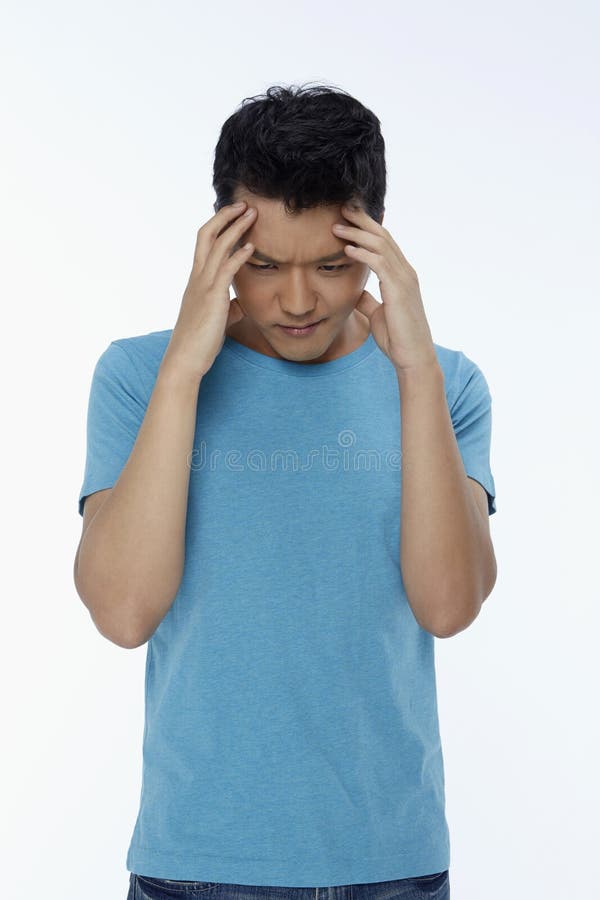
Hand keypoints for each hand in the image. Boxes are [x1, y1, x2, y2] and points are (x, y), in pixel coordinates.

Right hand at [160, 201, 256, 381]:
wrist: (185, 359)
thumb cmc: (200, 343)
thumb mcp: (216, 321)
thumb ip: (228, 309)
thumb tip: (239, 305)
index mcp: (197, 280)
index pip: (205, 243)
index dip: (218, 226)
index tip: (235, 215)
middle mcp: (197, 277)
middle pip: (207, 235)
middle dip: (226, 216)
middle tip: (244, 204)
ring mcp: (203, 286)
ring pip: (218, 247)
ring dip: (236, 228)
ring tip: (252, 214)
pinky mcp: (212, 298)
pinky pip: (226, 270)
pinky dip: (239, 256)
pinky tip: (252, 247)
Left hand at [332, 204, 438, 371]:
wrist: (413, 358)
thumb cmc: (397, 339)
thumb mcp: (377, 314)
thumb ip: (368, 300)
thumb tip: (355, 292)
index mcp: (402, 276)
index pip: (384, 243)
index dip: (366, 228)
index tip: (347, 217)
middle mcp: (406, 273)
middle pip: (383, 236)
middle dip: (362, 220)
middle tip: (342, 207)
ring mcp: (405, 280)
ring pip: (381, 246)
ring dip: (357, 233)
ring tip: (336, 224)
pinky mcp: (400, 290)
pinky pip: (380, 264)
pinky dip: (363, 253)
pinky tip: (347, 248)